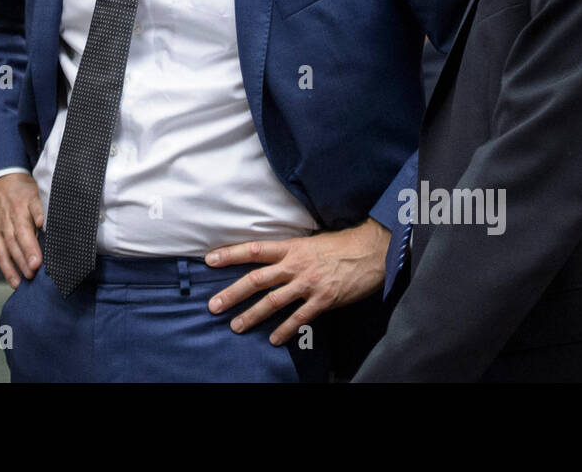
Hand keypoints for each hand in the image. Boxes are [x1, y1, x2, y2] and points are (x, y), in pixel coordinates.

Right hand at [0, 173, 44, 287]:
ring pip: (7, 247)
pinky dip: (6, 268)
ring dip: (16, 265)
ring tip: (27, 279)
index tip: (40, 250)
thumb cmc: (21, 189)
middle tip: (35, 269)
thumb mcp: (34, 191)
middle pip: (18, 237)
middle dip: (26, 254)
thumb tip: (48, 222)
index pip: (31, 218)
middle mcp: (10, 216)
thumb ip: (42, 207)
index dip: (35, 233)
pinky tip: (14, 281)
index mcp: (23, 204)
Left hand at [205, 219, 390, 344]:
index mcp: (291, 247)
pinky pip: (299, 318)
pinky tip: (273, 339)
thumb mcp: (310, 242)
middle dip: (232, 293)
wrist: (372, 251)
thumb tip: (269, 259)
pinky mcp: (323, 300)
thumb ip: (289, 252)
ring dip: (252, 315)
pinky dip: (285, 330)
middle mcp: (295, 265)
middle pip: (256, 279)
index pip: (254, 250)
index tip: (209, 260)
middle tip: (213, 305)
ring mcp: (308, 284)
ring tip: (235, 326)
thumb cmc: (341, 244)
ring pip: (273, 302)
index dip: (230, 254)